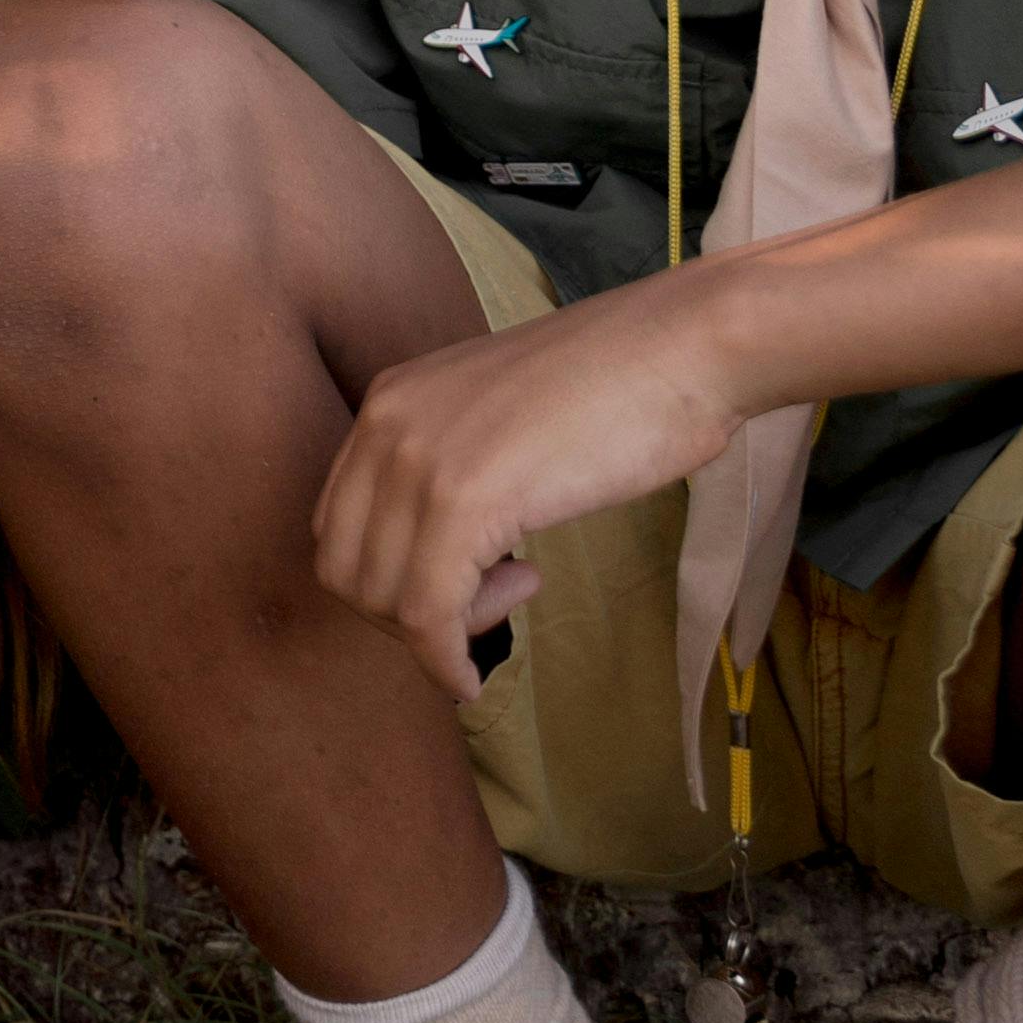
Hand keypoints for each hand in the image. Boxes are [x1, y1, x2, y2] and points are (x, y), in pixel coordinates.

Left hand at [312, 278, 754, 694]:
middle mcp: (386, 422)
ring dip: (438, 631)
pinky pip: (426, 614)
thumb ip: (453, 469)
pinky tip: (472, 674)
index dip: (389, 581)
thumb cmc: (621, 388)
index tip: (463, 585)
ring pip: (380, 597)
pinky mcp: (467, 499)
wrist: (685, 348)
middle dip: (405, 613)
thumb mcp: (502, 420)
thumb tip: (438, 551)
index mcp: (390, 401)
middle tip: (491, 595)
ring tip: (517, 587)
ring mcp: (419, 458)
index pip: (338, 524)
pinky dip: (443, 662)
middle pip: (344, 567)